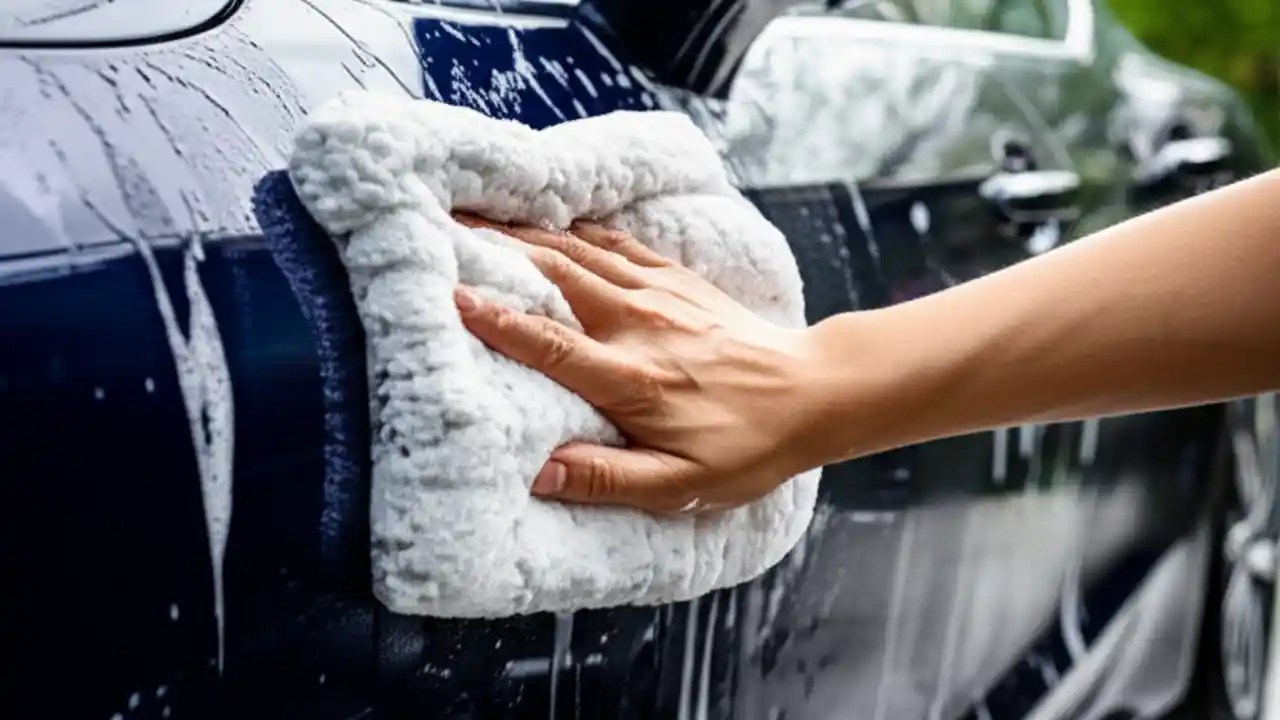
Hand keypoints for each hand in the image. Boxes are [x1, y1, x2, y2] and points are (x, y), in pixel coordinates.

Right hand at [452, 215, 827, 514]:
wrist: (812, 391)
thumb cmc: (747, 445)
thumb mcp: (684, 484)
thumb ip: (609, 478)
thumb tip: (541, 474)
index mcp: (633, 379)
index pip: (552, 344)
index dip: (500, 321)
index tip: (451, 296)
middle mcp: (639, 325)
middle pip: (556, 278)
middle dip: (496, 253)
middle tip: (442, 230)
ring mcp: (659, 294)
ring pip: (579, 252)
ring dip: (524, 234)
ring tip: (476, 214)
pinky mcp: (675, 279)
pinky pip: (615, 242)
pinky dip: (573, 228)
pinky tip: (546, 218)